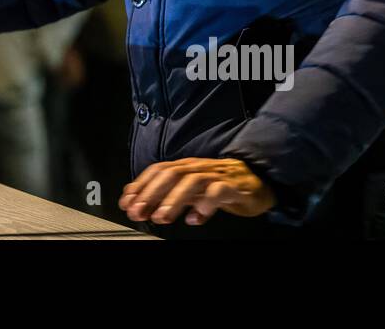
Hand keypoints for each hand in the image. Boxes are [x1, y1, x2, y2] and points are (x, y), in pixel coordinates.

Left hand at [119, 158, 275, 225]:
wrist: (256, 180)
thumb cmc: (220, 185)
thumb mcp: (190, 188)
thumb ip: (166, 192)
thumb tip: (135, 198)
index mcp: (185, 166)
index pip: (158, 170)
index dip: (140, 185)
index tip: (127, 202)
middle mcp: (198, 168)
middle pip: (170, 174)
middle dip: (151, 193)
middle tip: (139, 212)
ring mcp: (216, 175)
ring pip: (191, 182)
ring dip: (173, 200)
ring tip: (162, 217)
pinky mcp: (234, 186)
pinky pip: (218, 191)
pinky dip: (205, 204)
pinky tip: (195, 218)